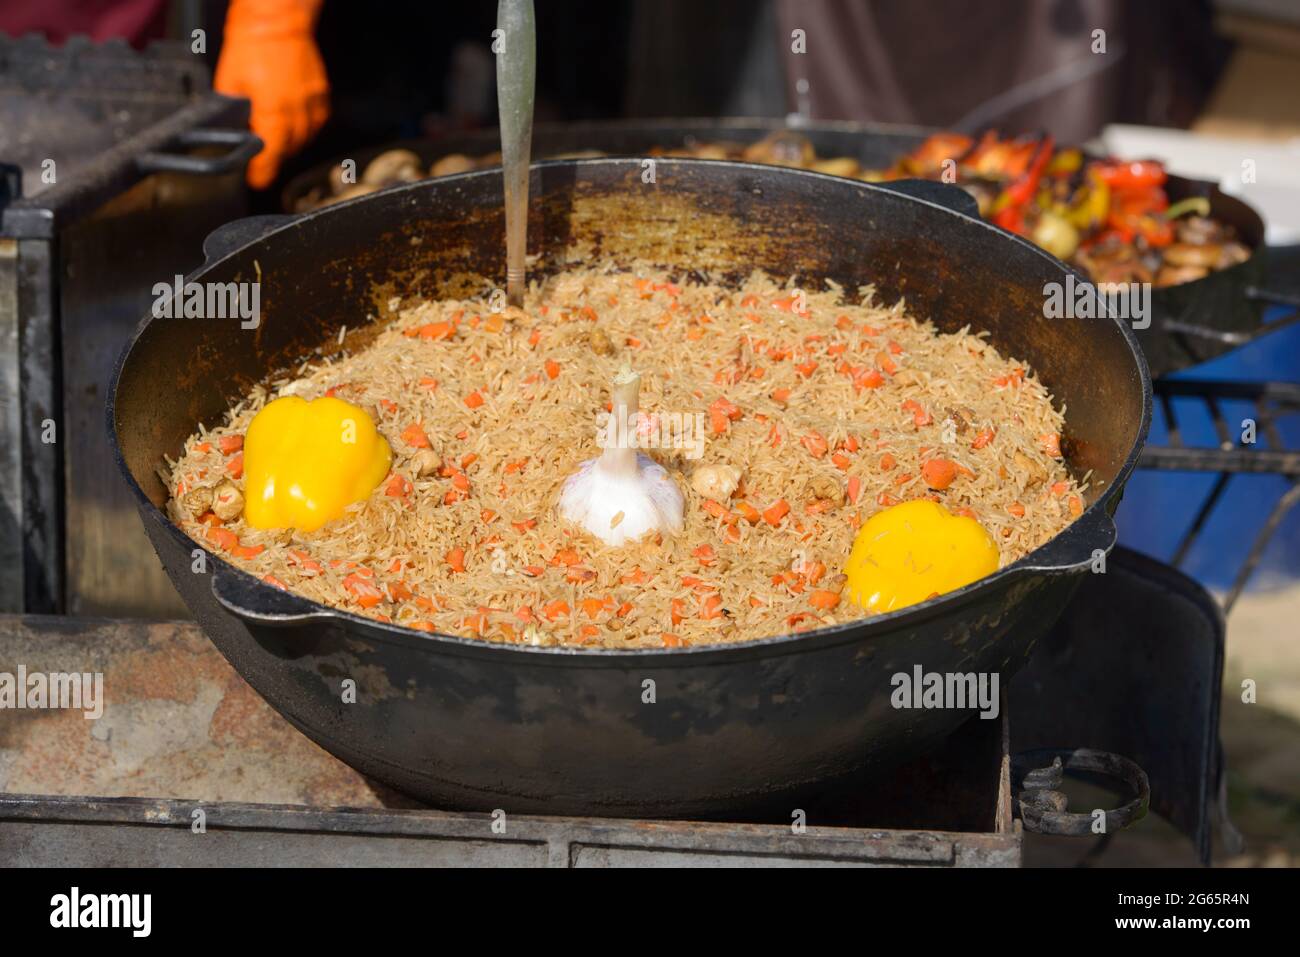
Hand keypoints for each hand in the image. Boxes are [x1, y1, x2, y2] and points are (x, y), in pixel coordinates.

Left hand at [215, 0, 328, 188]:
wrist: (277, 20)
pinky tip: (294, 124)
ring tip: (277, 142)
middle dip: (275, 159)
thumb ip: (234, 112)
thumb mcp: (229, 82)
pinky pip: (316, 123)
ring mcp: (314, 105)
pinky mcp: (322, 96)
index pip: (270, 156)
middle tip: (262, 162)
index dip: (262, 173)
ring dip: (291, 145)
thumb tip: (233, 131)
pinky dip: (305, 129)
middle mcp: (297, 113)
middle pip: (289, 151)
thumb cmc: (251, 45)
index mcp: (273, 113)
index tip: (256, 181)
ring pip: (305, 139)